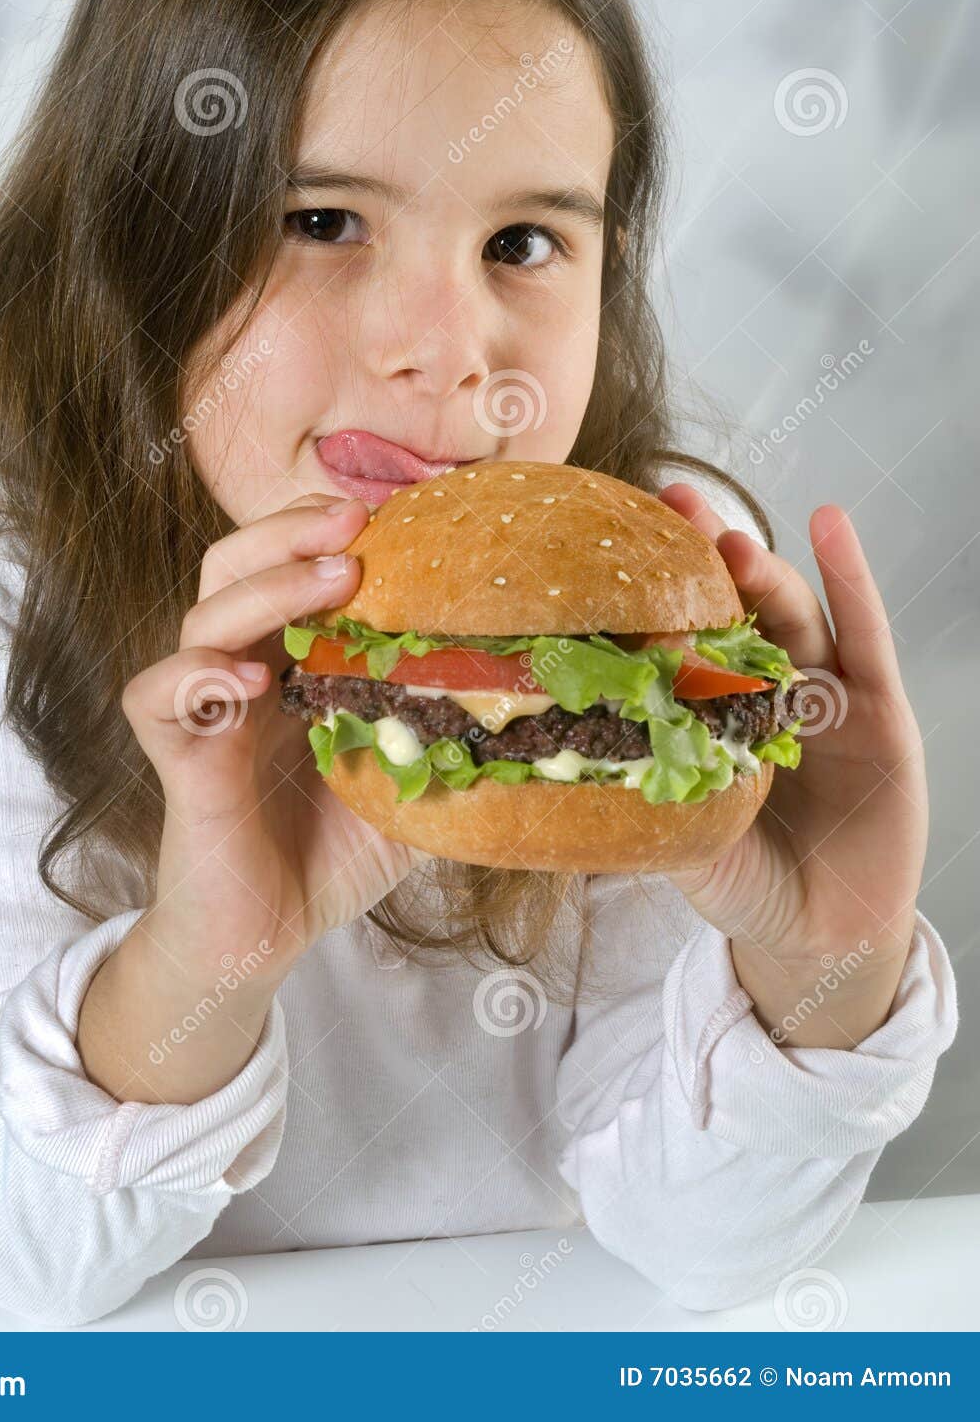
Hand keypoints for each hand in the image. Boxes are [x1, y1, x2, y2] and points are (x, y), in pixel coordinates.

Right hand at [122, 492, 423, 977]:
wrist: (262, 939)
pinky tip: (246, 680)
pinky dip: (192, 676)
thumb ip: (455, 741)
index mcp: (292, 663)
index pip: (292, 565)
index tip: (394, 512)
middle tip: (358, 519)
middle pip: (238, 563)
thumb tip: (546, 710)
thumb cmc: (331, 856)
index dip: (329, 531)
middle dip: (292, 531)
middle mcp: (242, 670)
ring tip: (336, 578)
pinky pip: (157, 698)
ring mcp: (206, 710)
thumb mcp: (413, 785)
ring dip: (267, 585)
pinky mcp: (177, 759)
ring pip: (204, 613)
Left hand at [655, 483, 925, 1047]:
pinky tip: (830, 525)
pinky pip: (864, 637)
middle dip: (701, 554)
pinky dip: (850, 577)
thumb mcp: (682, 845)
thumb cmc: (745, 885)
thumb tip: (563, 774)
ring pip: (790, 616)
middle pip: (733, 608)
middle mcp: (763, 692)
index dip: (652, 588)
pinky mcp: (878, 711)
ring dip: (761, 570)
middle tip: (668, 505)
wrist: (824, 938)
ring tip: (728, 538)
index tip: (610, 535)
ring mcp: (821, 695)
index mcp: (709, 714)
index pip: (678, 636)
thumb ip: (644, 805)